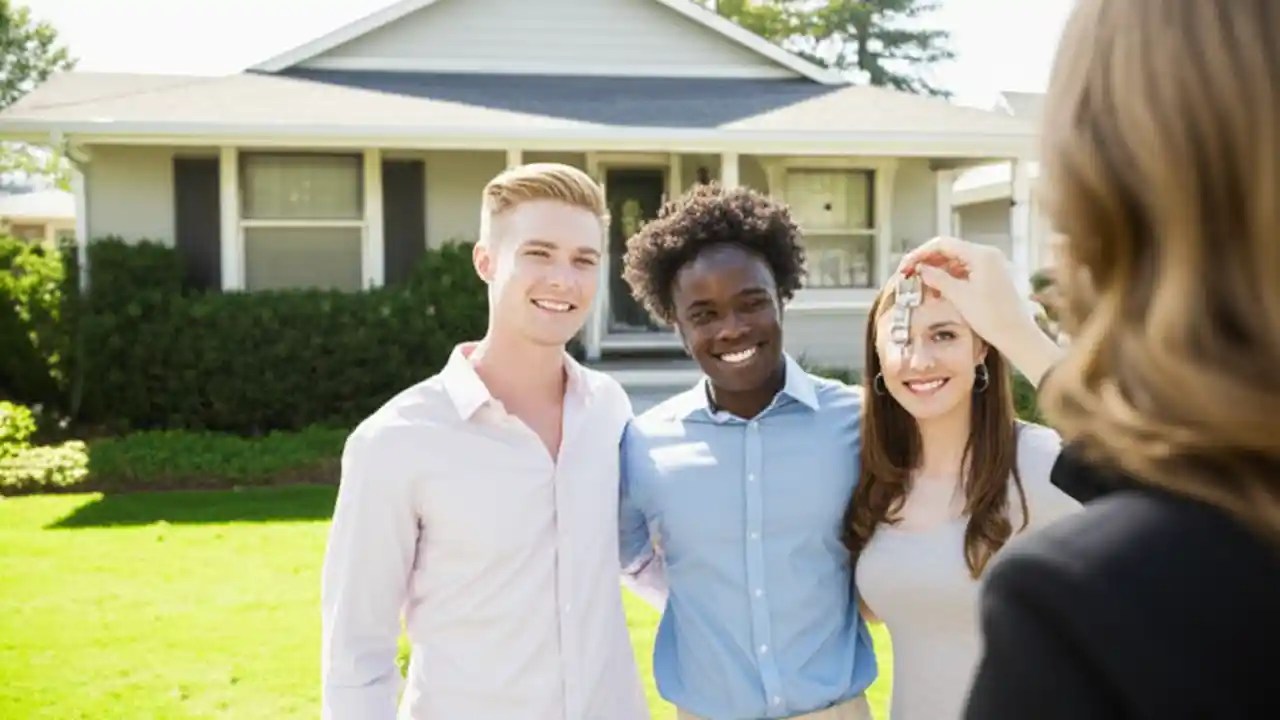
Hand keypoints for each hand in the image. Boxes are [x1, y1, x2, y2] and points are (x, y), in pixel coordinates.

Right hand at [897, 236, 1063, 384]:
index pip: (943, 244)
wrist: (1017, 335)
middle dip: (928, 261)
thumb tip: (920, 269)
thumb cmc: (990, 316)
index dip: (921, 253)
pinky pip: (965, 271)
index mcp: (980, 254)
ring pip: (956, 261)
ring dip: (938, 270)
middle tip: (909, 274)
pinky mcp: (991, 277)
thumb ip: (938, 279)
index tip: (905, 265)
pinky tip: (938, 289)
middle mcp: (986, 255)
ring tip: (921, 284)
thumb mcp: (959, 296)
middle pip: (950, 250)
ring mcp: (990, 265)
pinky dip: (950, 278)